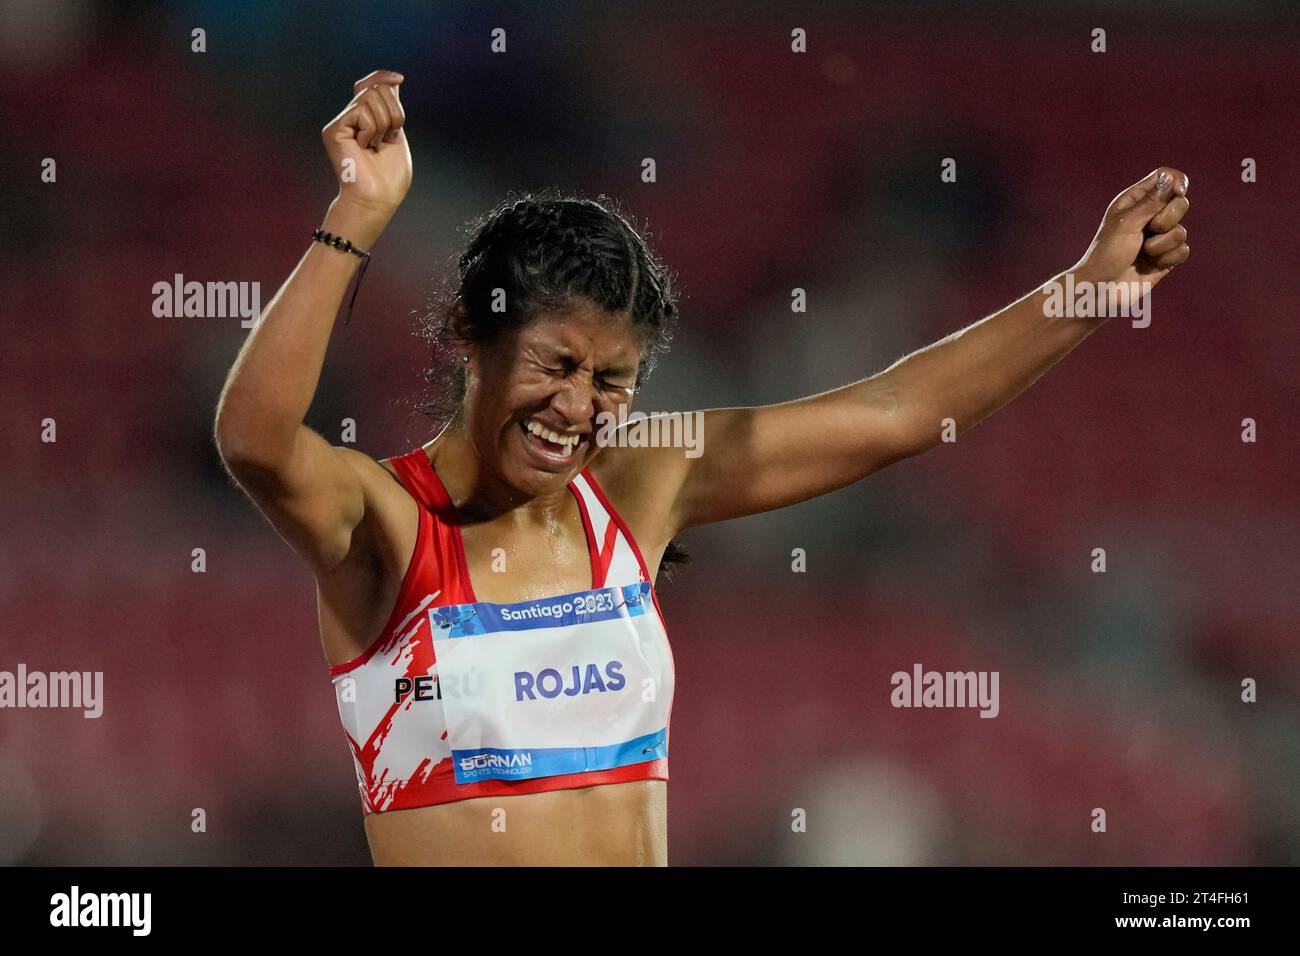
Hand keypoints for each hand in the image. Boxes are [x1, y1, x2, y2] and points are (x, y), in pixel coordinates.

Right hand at [321, 70, 411, 228]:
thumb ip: (392, 106)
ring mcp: (341, 123)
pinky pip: (362, 112)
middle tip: (389, 137)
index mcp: (366, 119)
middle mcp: (351, 118)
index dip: (383, 78)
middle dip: (394, 111)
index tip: (400, 79)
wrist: (377, 198)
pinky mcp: (334, 129)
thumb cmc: (389, 176)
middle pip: (376, 88)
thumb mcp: (397, 134)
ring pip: (371, 97)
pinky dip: (372, 129)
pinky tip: (365, 147)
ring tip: (377, 145)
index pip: (370, 85)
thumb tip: (393, 79)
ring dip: (385, 123)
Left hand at [1074, 167, 1190, 290]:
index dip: (1176, 181)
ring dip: (1162, 244)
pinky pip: (1183, 250)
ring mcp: (1158, 238)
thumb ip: (1151, 202)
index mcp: (1135, 201)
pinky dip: (1168, 258)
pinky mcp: (1165, 257)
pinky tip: (1153, 265)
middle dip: (1168, 218)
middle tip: (1149, 230)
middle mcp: (1149, 216)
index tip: (1178, 191)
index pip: (1165, 177)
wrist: (1101, 289)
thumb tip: (1171, 178)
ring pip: (1182, 230)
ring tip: (1144, 252)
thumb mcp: (1126, 223)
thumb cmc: (1106, 254)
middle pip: (1181, 202)